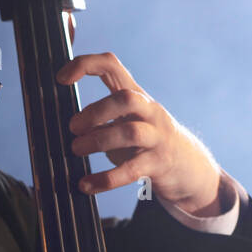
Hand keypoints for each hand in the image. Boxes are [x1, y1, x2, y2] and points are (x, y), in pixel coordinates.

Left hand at [56, 50, 222, 214]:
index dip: (85, 65)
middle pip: (125, 98)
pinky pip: (132, 170)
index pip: (112, 65)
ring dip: (98, 140)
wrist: (190, 169)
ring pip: (130, 132)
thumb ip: (102, 118)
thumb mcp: (127, 122)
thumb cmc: (147, 144)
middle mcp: (149, 111)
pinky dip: (106, 179)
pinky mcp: (159, 164)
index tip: (61, 78)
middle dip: (95, 111)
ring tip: (76, 150)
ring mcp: (157, 137)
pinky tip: (86, 186)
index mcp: (136, 96)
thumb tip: (65, 125)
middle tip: (73, 128)